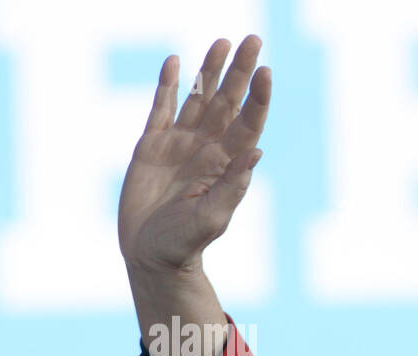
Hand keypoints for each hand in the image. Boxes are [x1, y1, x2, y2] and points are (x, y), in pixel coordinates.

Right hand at [118, 36, 269, 274]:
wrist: (150, 254)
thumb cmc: (186, 243)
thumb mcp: (212, 218)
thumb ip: (233, 187)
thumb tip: (256, 152)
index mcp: (226, 164)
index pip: (248, 123)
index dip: (257, 98)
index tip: (266, 71)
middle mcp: (207, 148)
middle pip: (227, 102)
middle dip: (239, 71)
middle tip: (253, 39)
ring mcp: (180, 143)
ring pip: (199, 99)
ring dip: (209, 70)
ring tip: (222, 42)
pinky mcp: (152, 144)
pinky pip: (162, 108)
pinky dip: (168, 85)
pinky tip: (177, 63)